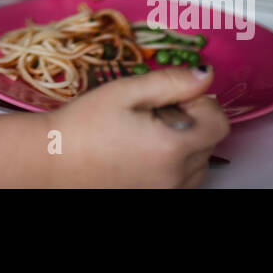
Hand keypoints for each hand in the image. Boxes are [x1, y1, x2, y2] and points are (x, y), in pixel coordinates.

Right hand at [50, 65, 230, 187]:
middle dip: (190, 119)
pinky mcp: (157, 197)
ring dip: (184, 141)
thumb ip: (171, 82)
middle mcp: (176, 175)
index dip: (201, 103)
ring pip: (200, 160)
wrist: (53, 160)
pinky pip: (183, 177)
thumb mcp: (126, 91)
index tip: (174, 96)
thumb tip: (205, 75)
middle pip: (210, 140)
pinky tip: (142, 150)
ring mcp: (167, 191)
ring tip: (145, 132)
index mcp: (172, 146)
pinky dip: (174, 161)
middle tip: (152, 111)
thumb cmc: (83, 125)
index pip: (219, 122)